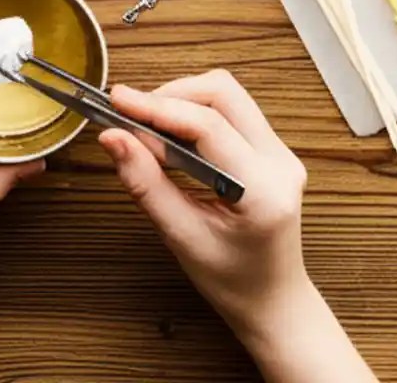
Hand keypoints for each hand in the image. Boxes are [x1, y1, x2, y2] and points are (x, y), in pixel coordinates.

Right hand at [100, 71, 376, 381]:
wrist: (273, 302)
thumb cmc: (233, 282)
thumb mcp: (181, 237)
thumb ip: (146, 184)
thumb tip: (113, 139)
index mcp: (264, 190)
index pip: (209, 127)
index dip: (158, 108)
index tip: (118, 101)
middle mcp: (281, 163)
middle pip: (224, 94)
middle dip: (171, 94)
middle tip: (129, 112)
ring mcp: (282, 154)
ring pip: (229, 96)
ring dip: (183, 101)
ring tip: (146, 125)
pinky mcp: (273, 152)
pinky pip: (233, 113)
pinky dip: (195, 114)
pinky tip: (170, 136)